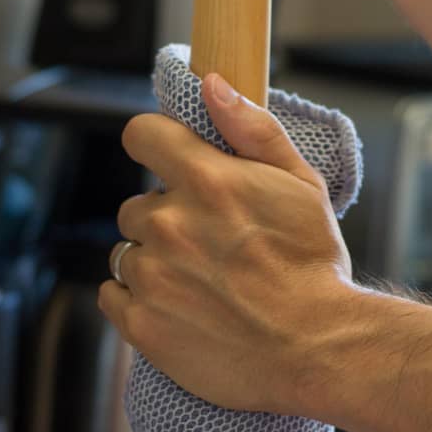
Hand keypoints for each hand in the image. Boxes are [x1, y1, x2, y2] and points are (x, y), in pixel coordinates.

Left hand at [98, 74, 354, 412]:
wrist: (318, 348)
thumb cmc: (314, 266)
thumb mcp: (301, 185)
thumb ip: (253, 130)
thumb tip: (212, 83)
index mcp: (206, 180)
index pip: (141, 135)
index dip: (155, 146)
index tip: (169, 164)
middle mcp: (169, 223)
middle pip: (137, 206)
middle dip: (165, 219)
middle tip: (209, 247)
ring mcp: (151, 275)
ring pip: (126, 252)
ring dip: (152, 261)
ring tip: (199, 283)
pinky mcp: (141, 323)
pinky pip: (112, 295)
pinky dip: (136, 300)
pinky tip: (177, 308)